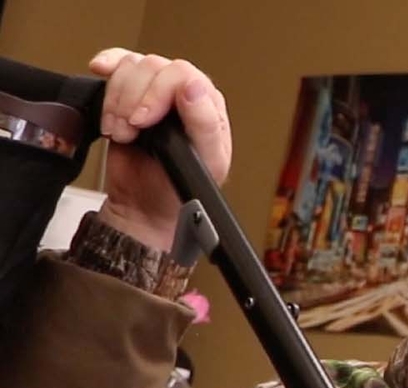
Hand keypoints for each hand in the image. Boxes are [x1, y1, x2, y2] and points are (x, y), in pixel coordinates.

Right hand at [86, 48, 231, 251]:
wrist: (145, 206)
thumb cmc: (179, 189)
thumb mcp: (205, 165)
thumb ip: (205, 126)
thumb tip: (195, 88)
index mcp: (208, 106)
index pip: (183, 74)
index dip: (157, 93)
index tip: (143, 120)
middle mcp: (182, 94)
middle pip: (153, 67)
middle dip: (132, 100)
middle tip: (128, 130)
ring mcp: (155, 91)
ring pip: (131, 66)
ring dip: (116, 99)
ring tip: (121, 132)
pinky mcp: (129, 93)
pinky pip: (118, 63)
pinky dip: (107, 65)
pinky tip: (101, 71)